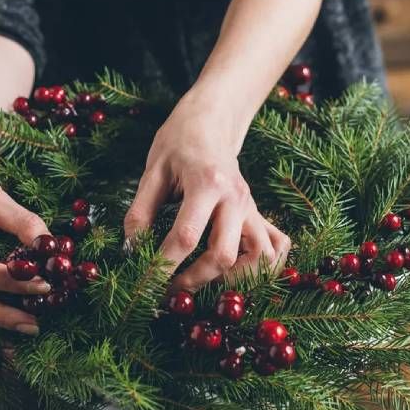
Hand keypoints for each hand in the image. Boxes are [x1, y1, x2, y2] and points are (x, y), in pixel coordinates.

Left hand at [124, 91, 289, 290]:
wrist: (211, 121)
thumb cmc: (179, 143)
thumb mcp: (153, 171)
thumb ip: (141, 212)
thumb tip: (132, 250)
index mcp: (207, 183)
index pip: (185, 236)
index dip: (163, 265)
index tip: (146, 283)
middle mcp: (236, 198)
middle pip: (224, 254)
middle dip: (196, 279)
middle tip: (171, 289)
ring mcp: (252, 207)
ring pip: (259, 258)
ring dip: (234, 279)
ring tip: (205, 281)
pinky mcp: (260, 213)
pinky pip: (277, 247)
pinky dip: (264, 267)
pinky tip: (238, 273)